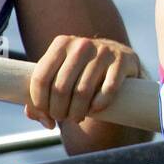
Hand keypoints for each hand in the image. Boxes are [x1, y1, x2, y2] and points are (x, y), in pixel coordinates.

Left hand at [26, 35, 142, 128]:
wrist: (118, 60)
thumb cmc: (82, 73)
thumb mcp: (60, 75)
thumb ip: (43, 96)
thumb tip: (45, 120)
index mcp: (61, 44)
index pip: (40, 77)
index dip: (40, 102)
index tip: (46, 114)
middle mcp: (81, 44)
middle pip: (61, 87)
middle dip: (59, 110)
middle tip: (63, 118)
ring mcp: (104, 51)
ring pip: (83, 91)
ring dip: (77, 112)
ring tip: (77, 117)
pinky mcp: (124, 60)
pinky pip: (108, 89)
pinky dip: (99, 104)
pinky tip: (95, 109)